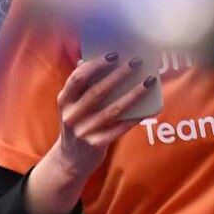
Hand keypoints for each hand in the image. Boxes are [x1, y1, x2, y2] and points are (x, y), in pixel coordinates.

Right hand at [56, 53, 156, 183]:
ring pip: (113, 110)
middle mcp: (71, 116)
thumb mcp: (73, 105)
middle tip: (137, 62)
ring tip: (149, 81)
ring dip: (133, 94)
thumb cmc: (78, 124)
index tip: (114, 54)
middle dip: (119, 75)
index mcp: (64, 101)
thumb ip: (82, 86)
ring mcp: (83, 132)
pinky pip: (119, 129)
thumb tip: (95, 60)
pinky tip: (148, 109)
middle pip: (97, 92)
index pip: (78, 78)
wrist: (70, 159)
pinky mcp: (95, 144)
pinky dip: (135, 118)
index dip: (95, 65)